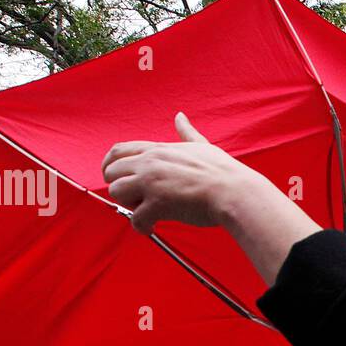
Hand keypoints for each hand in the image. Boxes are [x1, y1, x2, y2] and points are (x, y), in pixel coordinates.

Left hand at [102, 113, 320, 283]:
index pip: (118, 150)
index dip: (110, 165)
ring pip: (117, 192)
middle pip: (111, 172)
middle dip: (119, 187)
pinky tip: (152, 228)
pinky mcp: (158, 204)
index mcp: (158, 149)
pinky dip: (140, 227)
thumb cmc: (223, 172)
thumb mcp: (202, 146)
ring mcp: (152, 182)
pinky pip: (135, 218)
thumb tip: (180, 116)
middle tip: (138, 199)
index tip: (117, 178)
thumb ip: (187, 133)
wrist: (235, 192)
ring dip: (128, 205)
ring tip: (147, 211)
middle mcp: (150, 162)